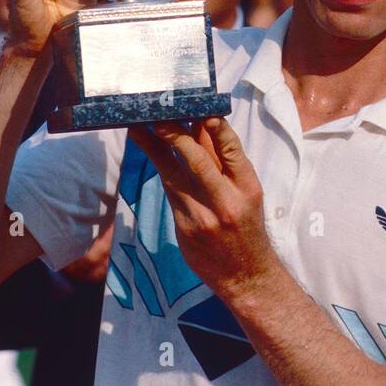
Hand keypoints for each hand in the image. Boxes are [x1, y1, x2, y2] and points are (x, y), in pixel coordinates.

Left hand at [128, 117, 276, 301]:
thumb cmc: (247, 225)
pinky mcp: (184, 229)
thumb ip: (225, 161)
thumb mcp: (247, 192)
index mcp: (247, 188)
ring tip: (137, 127)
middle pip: (199, 162)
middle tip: (157, 117)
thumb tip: (204, 124)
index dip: (216, 129)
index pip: (232, 151)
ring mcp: (203, 218)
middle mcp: (226, 202)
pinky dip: (161, 171)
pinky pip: (170, 194)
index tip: (201, 111)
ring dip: (154, 149)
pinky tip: (149, 152)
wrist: (244, 275)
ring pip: (175, 176)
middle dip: (176, 137)